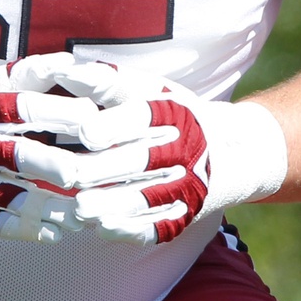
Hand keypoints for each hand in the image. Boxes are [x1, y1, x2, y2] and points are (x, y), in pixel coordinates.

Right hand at [0, 55, 91, 242]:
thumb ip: (24, 77)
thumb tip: (74, 63)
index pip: (28, 107)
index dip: (66, 115)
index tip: (100, 123)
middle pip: (22, 154)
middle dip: (62, 166)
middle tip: (97, 174)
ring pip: (14, 195)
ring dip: (55, 207)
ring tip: (89, 213)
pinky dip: (29, 229)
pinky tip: (58, 233)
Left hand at [8, 60, 288, 244]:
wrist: (236, 151)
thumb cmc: (175, 113)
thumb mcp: (152, 90)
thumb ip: (108, 82)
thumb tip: (64, 72)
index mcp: (173, 112)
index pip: (142, 117)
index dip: (114, 125)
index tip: (85, 133)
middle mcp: (184, 149)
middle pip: (140, 160)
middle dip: (103, 169)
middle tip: (69, 174)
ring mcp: (188, 186)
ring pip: (146, 197)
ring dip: (112, 204)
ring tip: (80, 207)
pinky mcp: (185, 215)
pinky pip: (158, 226)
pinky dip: (130, 229)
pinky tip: (102, 227)